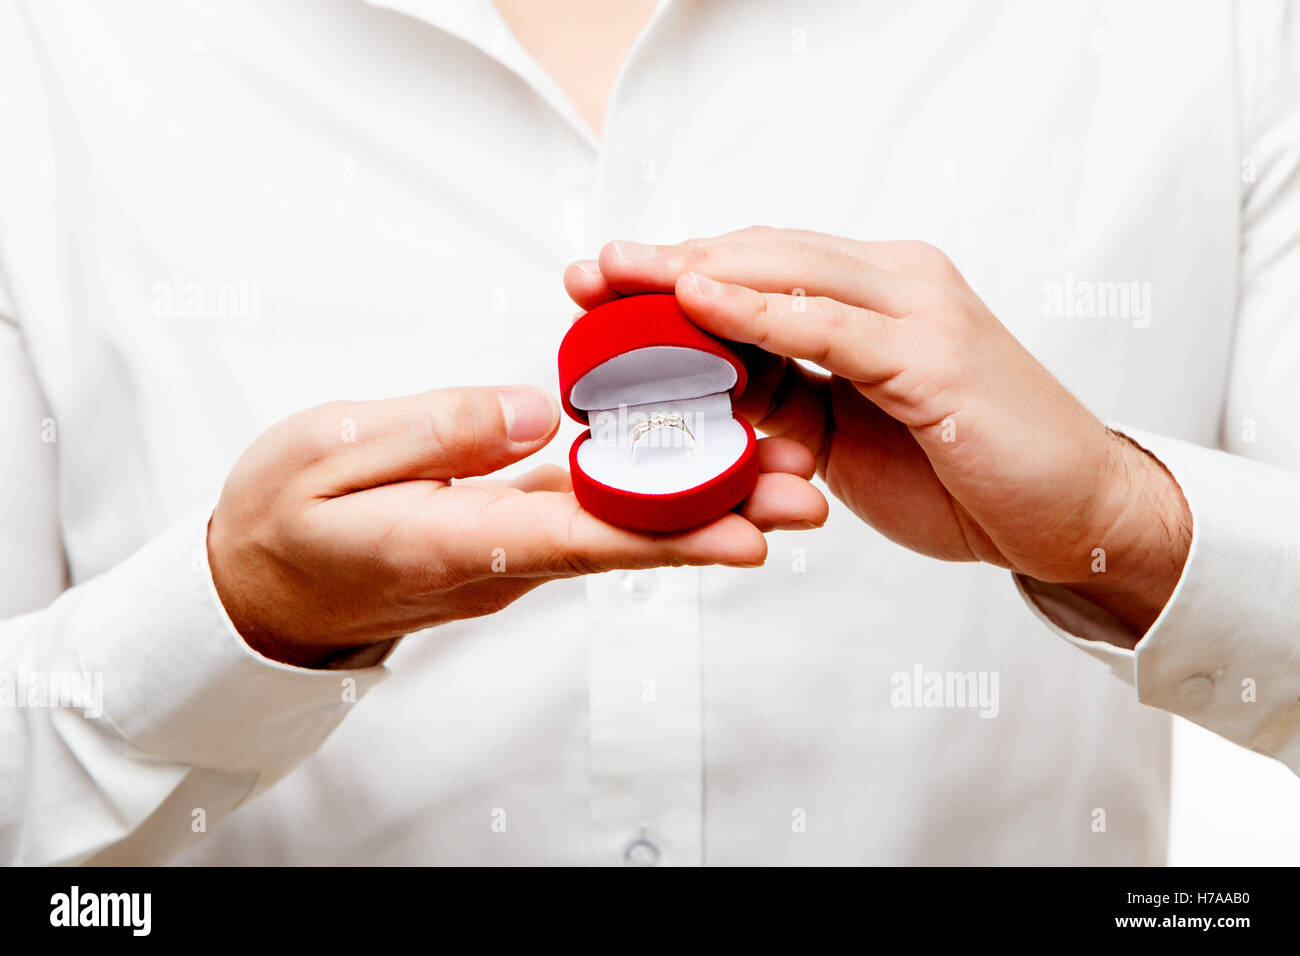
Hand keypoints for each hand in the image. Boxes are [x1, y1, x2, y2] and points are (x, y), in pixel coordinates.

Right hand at [208, 384, 826, 666]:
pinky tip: (700, 461)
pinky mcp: (510, 533)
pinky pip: (591, 512)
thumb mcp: (329, 453)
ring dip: (703, 505)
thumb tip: (536, 408)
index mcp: (457, 539)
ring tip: (786, 476)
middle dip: (719, 520)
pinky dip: (652, 491)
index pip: (579, 539)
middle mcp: (501, 556)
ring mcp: (511, 551)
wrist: (261, 589)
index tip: (748, 535)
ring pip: (620, 527)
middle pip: (625, 539)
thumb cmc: (282, 518)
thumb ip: (435, 429)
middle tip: (805, 498)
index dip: (669, 536)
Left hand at [565, 229, 1190, 637]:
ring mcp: (920, 309)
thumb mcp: (849, 433)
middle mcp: (897, 282)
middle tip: (588, 271)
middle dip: (668, 262)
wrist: (1070, 513)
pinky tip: (696, 303)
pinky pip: (828, 326)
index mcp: (878, 294)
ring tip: (616, 277)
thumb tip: (712, 391)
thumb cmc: (963, 471)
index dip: (682, 267)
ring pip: (787, 273)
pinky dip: (757, 311)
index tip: (604, 279)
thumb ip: (790, 398)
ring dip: (693, 274)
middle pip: (763, 254)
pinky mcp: (934, 355)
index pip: (763, 264)